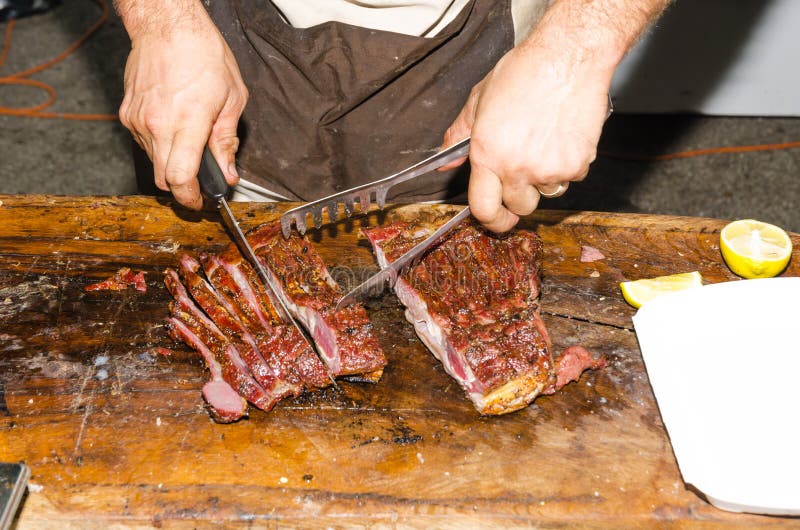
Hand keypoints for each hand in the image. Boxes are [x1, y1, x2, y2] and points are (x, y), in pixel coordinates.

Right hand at [118, 3, 247, 209]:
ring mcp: (138, 121)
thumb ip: (227, 141)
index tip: (200, 202)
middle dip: (182, 187)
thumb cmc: (203, 55)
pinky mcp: (126, 114)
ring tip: (190, 142)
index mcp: (186, 123)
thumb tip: (227, 172)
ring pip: (152, 161)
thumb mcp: (231, 99)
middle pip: (163, 179)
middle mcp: (157, 125)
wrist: (167, 26)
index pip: (180, 179)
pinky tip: (174, 126)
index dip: (191, 198)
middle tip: (199, 183)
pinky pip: (143, 143)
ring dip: (171, 163)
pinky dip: (159, 145)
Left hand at [440, 0, 669, 232]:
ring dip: (546, 179)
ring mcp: (549, 169)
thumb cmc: (525, 72)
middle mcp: (517, 167)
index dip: (490, 220)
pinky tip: (563, 135)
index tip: (496, 219)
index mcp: (488, 155)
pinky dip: (569, 163)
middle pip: (519, 206)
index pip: (483, 208)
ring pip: (547, 193)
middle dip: (521, 196)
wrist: (568, 57)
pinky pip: (570, 177)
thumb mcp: (479, 100)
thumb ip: (458, 135)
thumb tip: (445, 162)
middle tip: (525, 169)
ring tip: (545, 142)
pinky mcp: (577, 164)